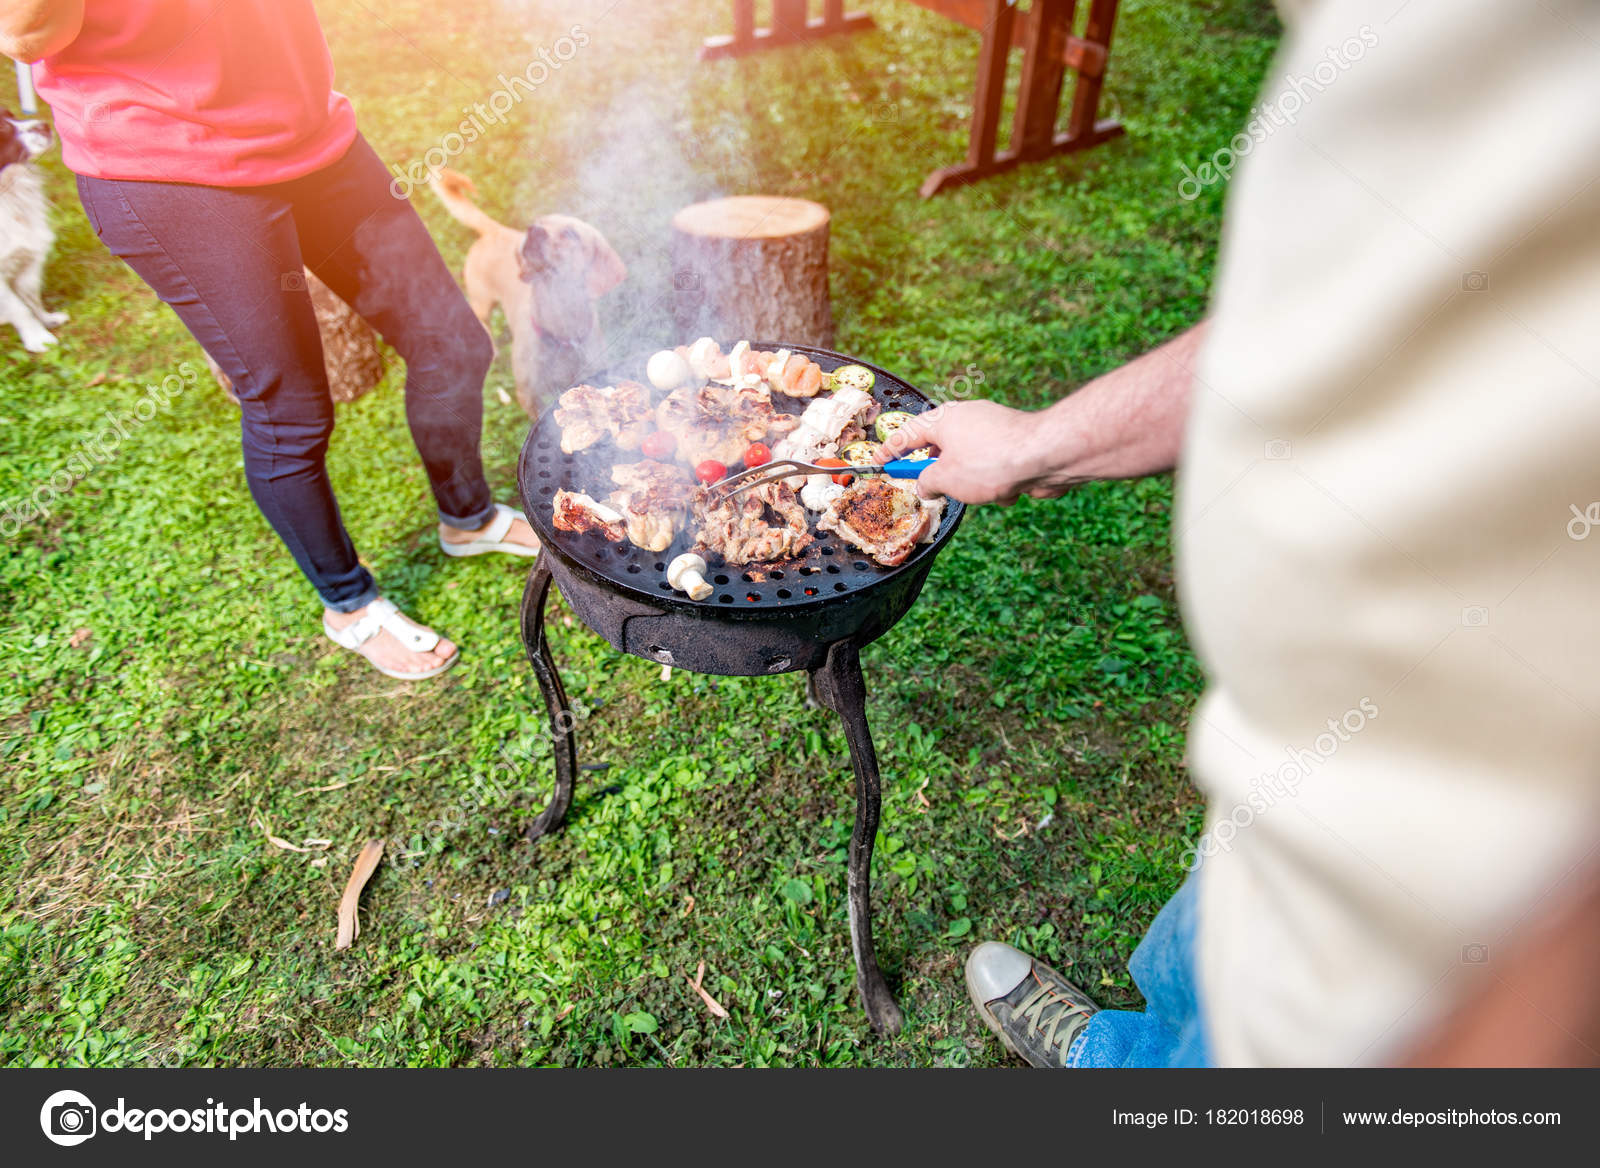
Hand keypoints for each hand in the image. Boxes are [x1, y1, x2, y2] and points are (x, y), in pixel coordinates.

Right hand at [876, 400, 1066, 504]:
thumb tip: (926, 486)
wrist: (1046, 455)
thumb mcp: (946, 478)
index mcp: (944, 419)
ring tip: (987, 491)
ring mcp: (994, 430)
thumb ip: (927, 483)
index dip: (890, 451)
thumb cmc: (990, 461)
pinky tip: (1011, 490)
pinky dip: (1000, 485)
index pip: (908, 433)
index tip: (878, 462)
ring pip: (972, 466)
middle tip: (938, 490)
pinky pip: (996, 470)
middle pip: (942, 449)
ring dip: (977, 486)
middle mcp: (968, 419)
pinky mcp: (1016, 445)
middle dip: (944, 475)